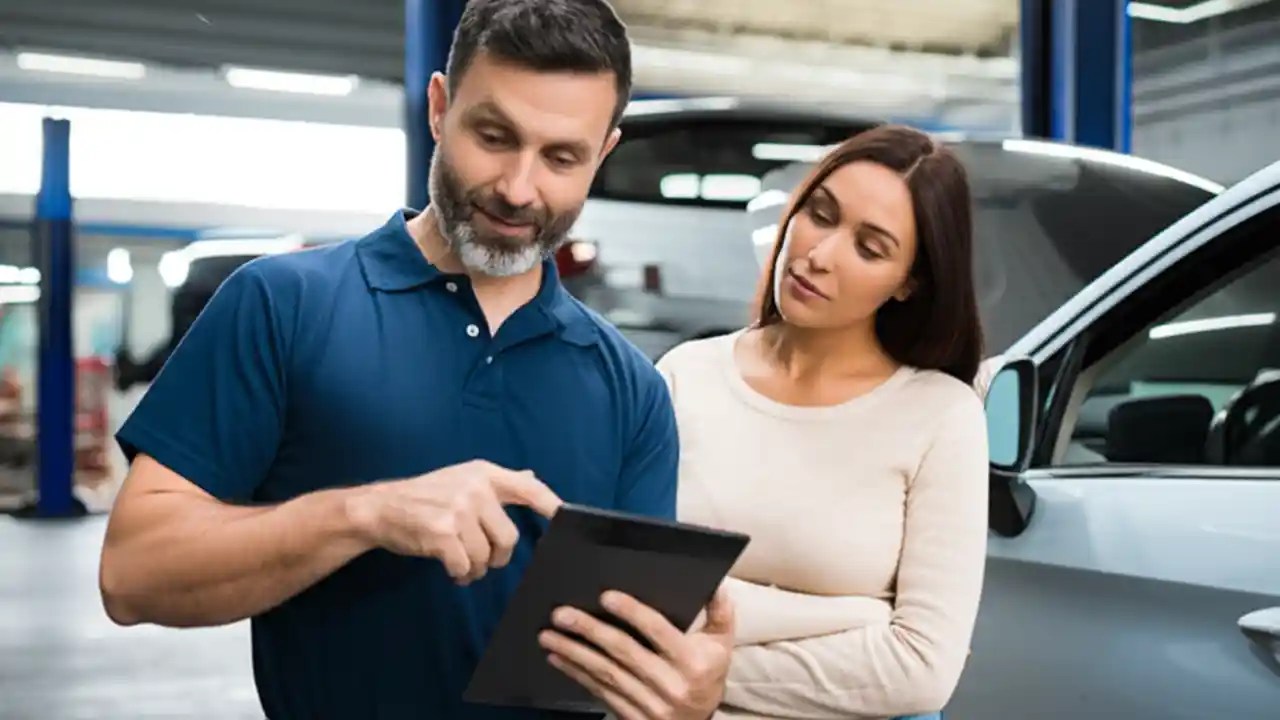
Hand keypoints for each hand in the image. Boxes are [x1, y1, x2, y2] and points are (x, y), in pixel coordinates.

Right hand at [350, 460, 560, 583]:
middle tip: (482, 559)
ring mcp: (458, 509)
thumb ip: (499, 483)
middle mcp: (474, 488)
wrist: (379, 508)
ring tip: (461, 563)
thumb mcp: (462, 479)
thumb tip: (531, 477)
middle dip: (498, 556)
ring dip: (476, 568)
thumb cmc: (424, 496)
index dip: (551, 504)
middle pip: (509, 537)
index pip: (528, 488)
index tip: (564, 518)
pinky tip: (451, 570)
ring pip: (486, 555)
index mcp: (483, 473)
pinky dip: (460, 574)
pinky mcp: (442, 533)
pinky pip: (465, 566)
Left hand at [539, 587, 734, 719]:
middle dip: (589, 631)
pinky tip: (558, 657)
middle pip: (623, 652)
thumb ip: (720, 613)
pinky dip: (576, 674)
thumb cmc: (708, 676)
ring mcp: (649, 705)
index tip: (604, 596)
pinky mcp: (631, 717)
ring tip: (548, 634)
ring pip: (605, 673)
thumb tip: (715, 583)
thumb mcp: (722, 646)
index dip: (632, 613)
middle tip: (561, 614)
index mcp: (693, 662)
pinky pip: (599, 691)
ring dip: (574, 652)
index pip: (658, 631)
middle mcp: (670, 685)